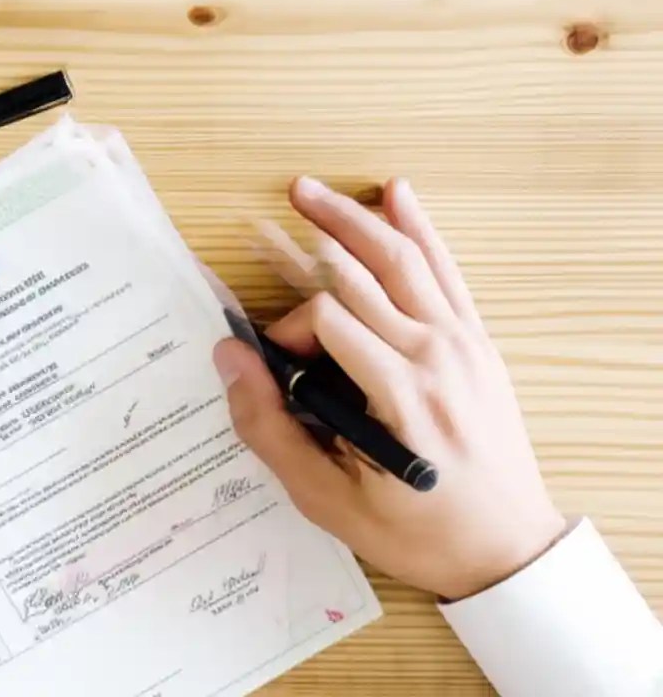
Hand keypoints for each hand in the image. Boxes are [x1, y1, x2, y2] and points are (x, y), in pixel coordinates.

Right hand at [212, 177, 565, 600]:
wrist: (507, 548)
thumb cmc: (417, 533)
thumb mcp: (327, 499)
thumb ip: (270, 427)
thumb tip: (230, 360)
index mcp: (399, 395)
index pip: (327, 320)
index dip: (287, 331)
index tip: (273, 365)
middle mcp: (436, 356)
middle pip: (361, 275)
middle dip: (314, 235)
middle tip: (274, 207)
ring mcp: (463, 343)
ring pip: (403, 259)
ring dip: (354, 219)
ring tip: (311, 190)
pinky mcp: (477, 342)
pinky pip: (445, 271)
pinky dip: (420, 229)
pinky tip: (396, 195)